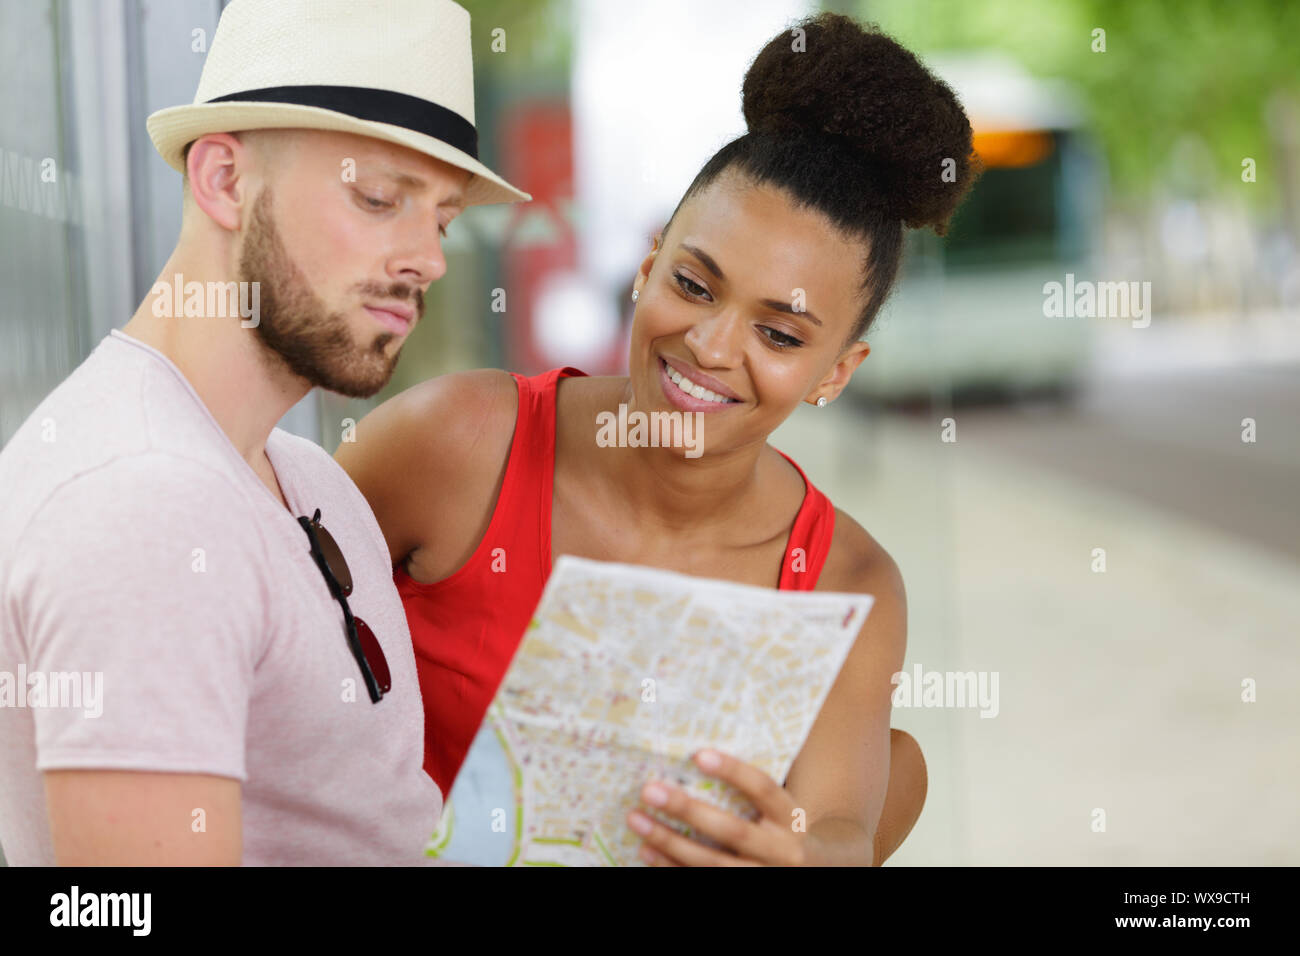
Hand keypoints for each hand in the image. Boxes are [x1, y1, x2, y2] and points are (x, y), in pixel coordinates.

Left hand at [626, 749, 818, 865]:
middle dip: (688, 810)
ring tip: (637, 820)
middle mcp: (781, 851)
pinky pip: (701, 881)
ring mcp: (760, 875)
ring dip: (669, 842)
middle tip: (650, 790)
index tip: (699, 755)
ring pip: (712, 864)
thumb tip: (693, 755)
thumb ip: (746, 789)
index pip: (764, 789)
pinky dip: (670, 867)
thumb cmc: (774, 826)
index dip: (734, 771)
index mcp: (790, 817)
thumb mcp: (775, 808)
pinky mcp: (741, 890)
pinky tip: (646, 851)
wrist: (805, 870)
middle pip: (733, 831)